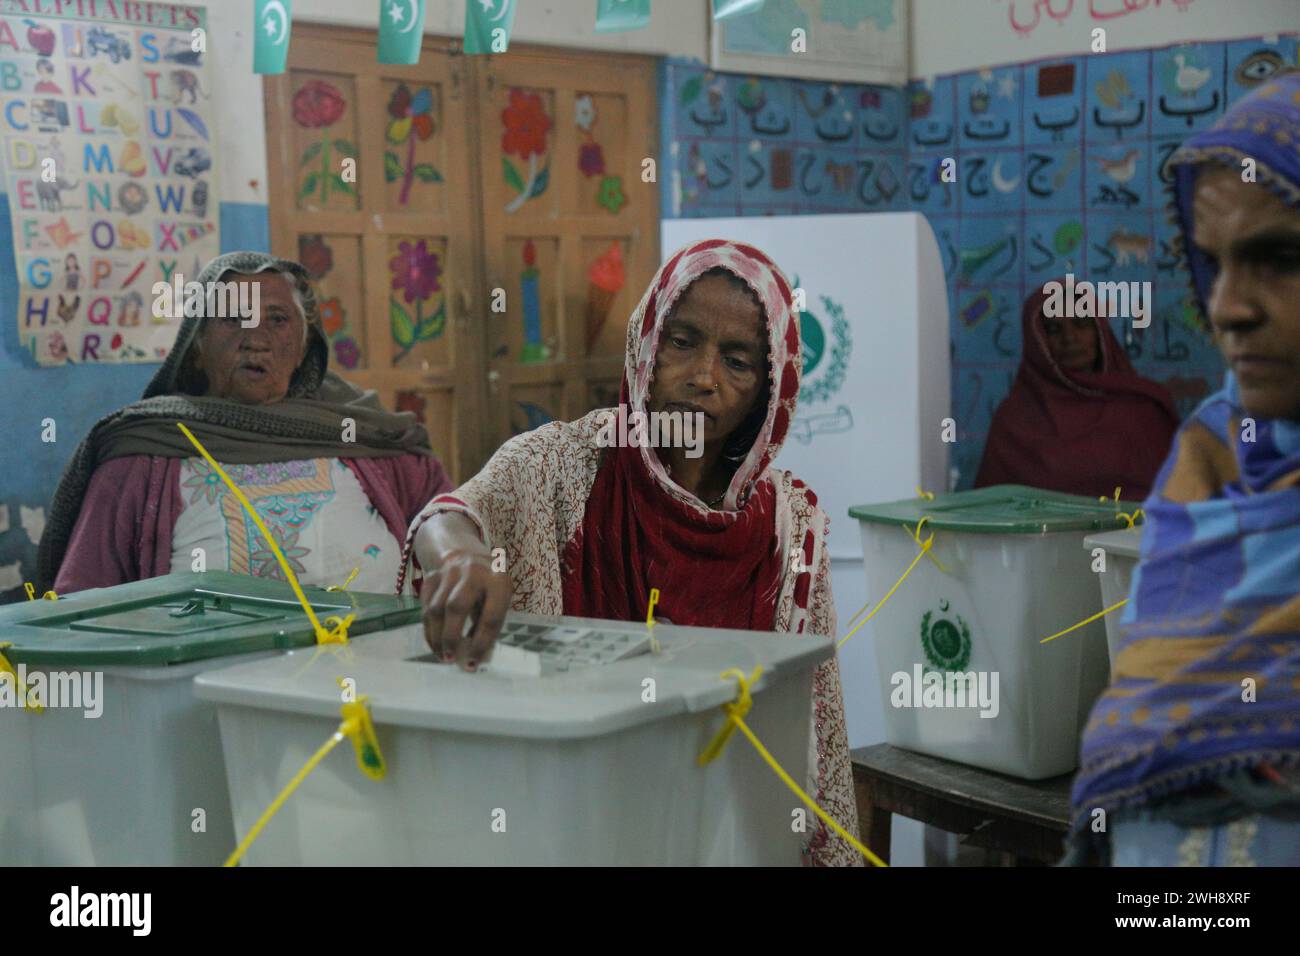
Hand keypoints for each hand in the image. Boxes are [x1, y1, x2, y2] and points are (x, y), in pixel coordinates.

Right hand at [419, 548, 510, 671]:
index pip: (490, 616)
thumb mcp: (499, 598)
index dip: (481, 643)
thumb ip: (488, 624)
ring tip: (442, 655)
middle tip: (450, 659)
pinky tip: (434, 643)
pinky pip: (425, 607)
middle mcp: (473, 573)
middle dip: (451, 637)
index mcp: (498, 580)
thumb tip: (475, 657)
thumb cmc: (488, 585)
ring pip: (436, 608)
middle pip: (456, 607)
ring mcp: (449, 572)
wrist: (465, 554)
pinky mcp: (431, 577)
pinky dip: (428, 629)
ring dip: (436, 637)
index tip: (473, 664)